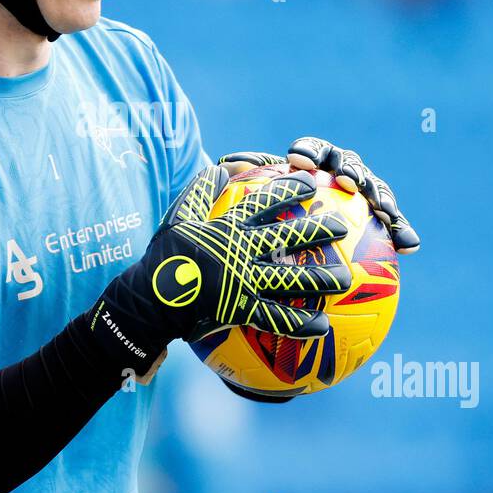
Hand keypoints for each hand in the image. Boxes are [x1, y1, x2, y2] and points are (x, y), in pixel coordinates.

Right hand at [84, 165, 352, 373]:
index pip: (263, 202)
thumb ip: (200, 191)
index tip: (309, 184)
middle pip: (286, 237)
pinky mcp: (240, 310)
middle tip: (340, 227)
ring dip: (319, 278)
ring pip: (289, 278)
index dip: (288, 190)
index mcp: (227, 227)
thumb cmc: (164, 256)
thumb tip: (220, 166)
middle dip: (317, 230)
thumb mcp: (178, 216)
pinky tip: (321, 325)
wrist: (149, 299)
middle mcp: (239, 251)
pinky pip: (275, 317)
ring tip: (343, 278)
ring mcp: (242, 281)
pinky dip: (299, 322)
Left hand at [216, 140, 419, 253]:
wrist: (299, 220)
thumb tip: (227, 164)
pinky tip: (410, 247)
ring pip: (376, 190)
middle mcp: (340, 170)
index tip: (296, 161)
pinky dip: (402, 232)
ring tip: (383, 211)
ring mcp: (363, 192)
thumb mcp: (256, 193)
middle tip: (345, 181)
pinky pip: (393, 224)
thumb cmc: (274, 206)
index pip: (311, 149)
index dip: (307, 151)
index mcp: (312, 160)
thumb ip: (248, 176)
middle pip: (350, 164)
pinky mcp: (379, 216)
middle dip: (350, 170)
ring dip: (381, 198)